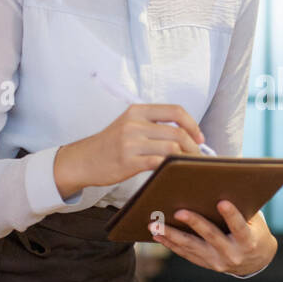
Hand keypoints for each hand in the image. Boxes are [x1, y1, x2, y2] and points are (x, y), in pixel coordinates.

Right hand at [54, 104, 204, 195]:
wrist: (83, 160)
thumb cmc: (110, 145)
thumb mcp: (129, 124)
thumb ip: (153, 125)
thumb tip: (186, 135)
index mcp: (137, 111)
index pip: (175, 111)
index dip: (192, 124)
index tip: (199, 137)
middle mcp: (135, 124)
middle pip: (177, 132)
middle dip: (193, 146)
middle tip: (198, 156)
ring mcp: (131, 142)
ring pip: (172, 148)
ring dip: (186, 158)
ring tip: (189, 164)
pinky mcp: (129, 161)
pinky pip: (159, 163)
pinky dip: (172, 167)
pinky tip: (174, 171)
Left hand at [146, 200, 277, 275]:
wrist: (255, 260)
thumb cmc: (254, 231)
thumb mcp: (255, 221)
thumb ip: (242, 208)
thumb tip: (220, 186)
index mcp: (248, 241)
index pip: (239, 227)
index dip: (232, 215)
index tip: (222, 202)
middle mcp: (232, 254)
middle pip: (211, 236)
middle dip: (194, 223)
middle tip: (179, 212)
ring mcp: (218, 262)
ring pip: (192, 247)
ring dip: (172, 235)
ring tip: (155, 225)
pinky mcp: (206, 264)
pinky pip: (186, 253)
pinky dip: (170, 243)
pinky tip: (157, 234)